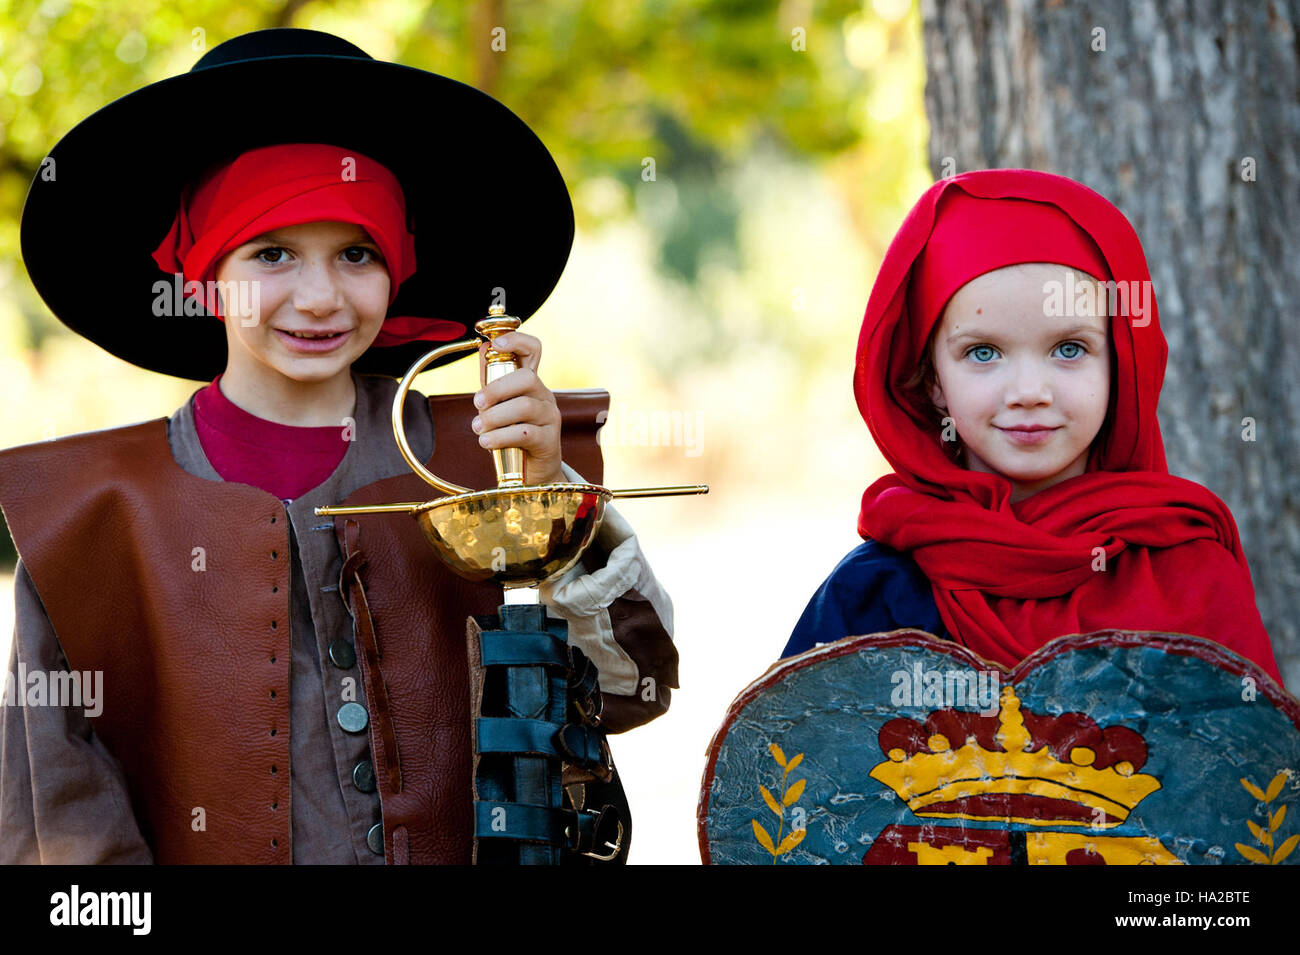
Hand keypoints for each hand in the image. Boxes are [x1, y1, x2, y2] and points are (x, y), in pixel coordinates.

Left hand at [473, 330, 564, 484]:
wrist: (533, 474)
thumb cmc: (514, 436)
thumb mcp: (500, 406)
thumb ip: (492, 382)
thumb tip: (484, 349)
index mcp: (531, 383)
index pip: (533, 350)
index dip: (516, 341)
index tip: (495, 344)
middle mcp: (544, 396)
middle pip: (527, 378)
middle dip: (497, 389)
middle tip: (477, 403)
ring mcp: (550, 418)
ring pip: (524, 407)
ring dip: (495, 417)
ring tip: (478, 428)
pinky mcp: (550, 441)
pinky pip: (526, 433)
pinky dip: (501, 437)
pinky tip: (487, 442)